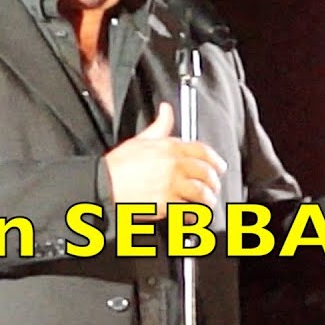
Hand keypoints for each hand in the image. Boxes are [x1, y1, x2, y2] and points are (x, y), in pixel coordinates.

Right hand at [103, 102, 227, 220]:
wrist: (104, 184)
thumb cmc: (119, 164)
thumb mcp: (141, 138)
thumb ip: (160, 125)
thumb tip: (166, 110)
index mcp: (170, 147)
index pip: (203, 151)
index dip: (215, 160)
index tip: (219, 167)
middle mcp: (174, 165)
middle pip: (206, 173)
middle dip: (214, 182)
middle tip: (214, 187)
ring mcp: (171, 185)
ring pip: (201, 193)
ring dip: (207, 199)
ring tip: (207, 202)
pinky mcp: (166, 204)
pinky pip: (188, 210)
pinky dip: (194, 214)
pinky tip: (192, 215)